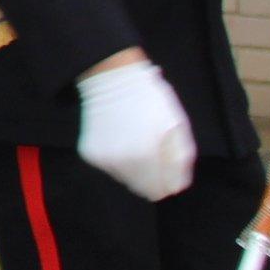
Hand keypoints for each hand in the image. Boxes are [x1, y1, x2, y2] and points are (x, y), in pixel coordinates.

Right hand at [76, 54, 196, 199]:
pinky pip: (110, 168)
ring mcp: (104, 158)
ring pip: (126, 179)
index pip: (160, 190)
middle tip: (151, 150)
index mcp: (147, 156)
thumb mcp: (176, 125)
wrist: (111, 78)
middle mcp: (123, 162)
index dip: (168, 181)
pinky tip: (119, 139)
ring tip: (135, 142)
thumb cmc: (149, 100)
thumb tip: (176, 186)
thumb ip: (179, 159)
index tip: (167, 164)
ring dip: (134, 168)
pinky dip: (117, 159)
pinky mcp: (90, 154)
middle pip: (142, 189)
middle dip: (151, 175)